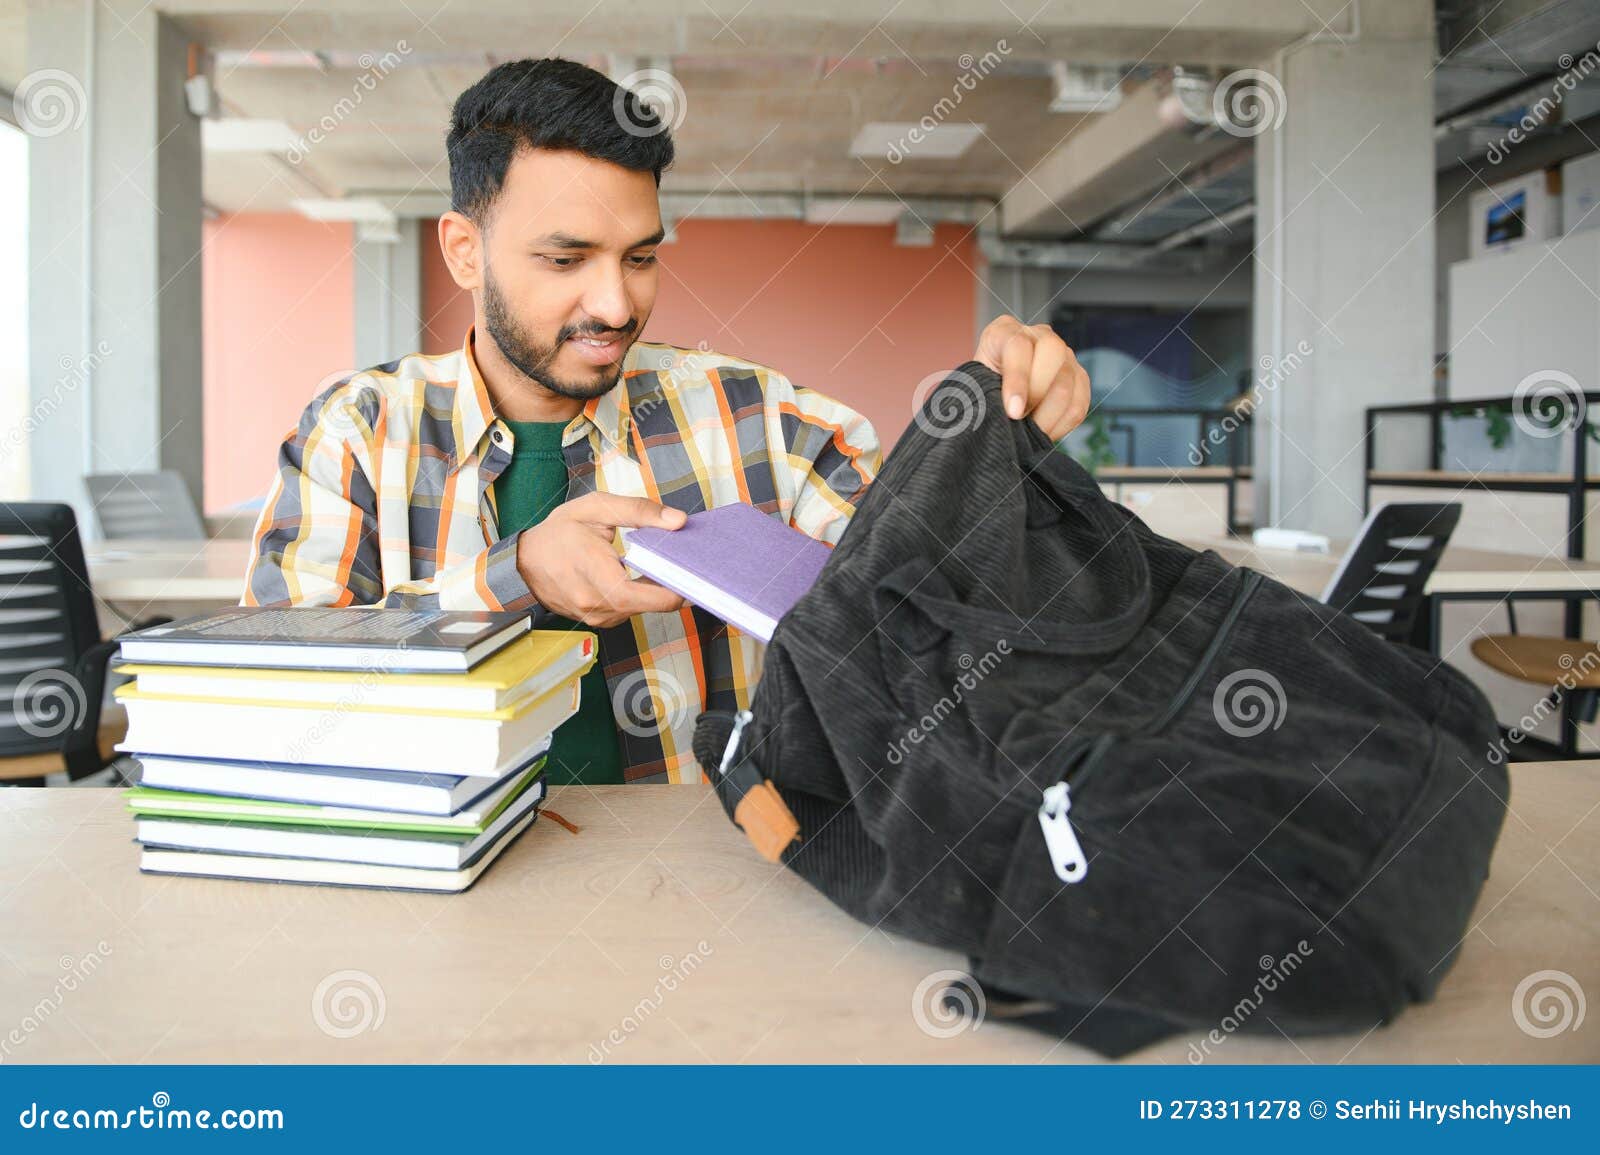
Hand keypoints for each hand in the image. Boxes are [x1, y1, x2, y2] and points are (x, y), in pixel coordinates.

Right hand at [516, 493, 686, 626]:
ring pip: (639, 609)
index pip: (651, 598)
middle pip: (650, 604)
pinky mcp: (594, 620)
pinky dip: (635, 595)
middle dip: (669, 585)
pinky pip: (625, 611)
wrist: (524, 558)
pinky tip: (634, 576)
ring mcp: (595, 616)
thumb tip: (678, 521)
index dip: (678, 589)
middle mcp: (597, 605)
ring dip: (651, 591)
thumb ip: (640, 511)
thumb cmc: (559, 531)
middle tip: (682, 563)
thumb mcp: (598, 508)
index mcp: (599, 577)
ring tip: (654, 565)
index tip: (695, 573)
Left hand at [973, 315, 1090, 441]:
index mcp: (1004, 331)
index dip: (1018, 380)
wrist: (995, 401)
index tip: (1013, 412)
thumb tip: (1003, 413)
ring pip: (1066, 384)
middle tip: (1020, 419)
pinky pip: (1079, 404)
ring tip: (1028, 429)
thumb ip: (983, 391)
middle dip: (1036, 394)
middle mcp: (1039, 336)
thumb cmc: (980, 392)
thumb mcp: (974, 386)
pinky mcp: (1079, 378)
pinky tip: (1043, 431)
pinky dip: (1061, 425)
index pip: (1019, 346)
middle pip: (1052, 353)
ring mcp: (1063, 355)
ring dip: (1047, 416)